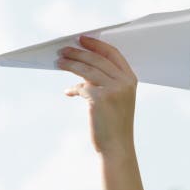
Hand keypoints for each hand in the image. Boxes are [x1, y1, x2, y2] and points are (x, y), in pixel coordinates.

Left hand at [58, 36, 136, 154]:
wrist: (117, 149)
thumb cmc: (114, 126)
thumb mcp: (116, 100)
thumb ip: (106, 82)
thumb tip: (83, 70)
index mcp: (130, 80)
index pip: (112, 53)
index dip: (96, 45)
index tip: (82, 39)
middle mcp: (124, 83)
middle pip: (97, 59)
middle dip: (78, 53)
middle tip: (63, 50)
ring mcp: (113, 90)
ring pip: (87, 70)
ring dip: (70, 64)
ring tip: (58, 62)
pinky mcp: (99, 99)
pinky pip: (81, 87)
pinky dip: (73, 88)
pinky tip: (68, 91)